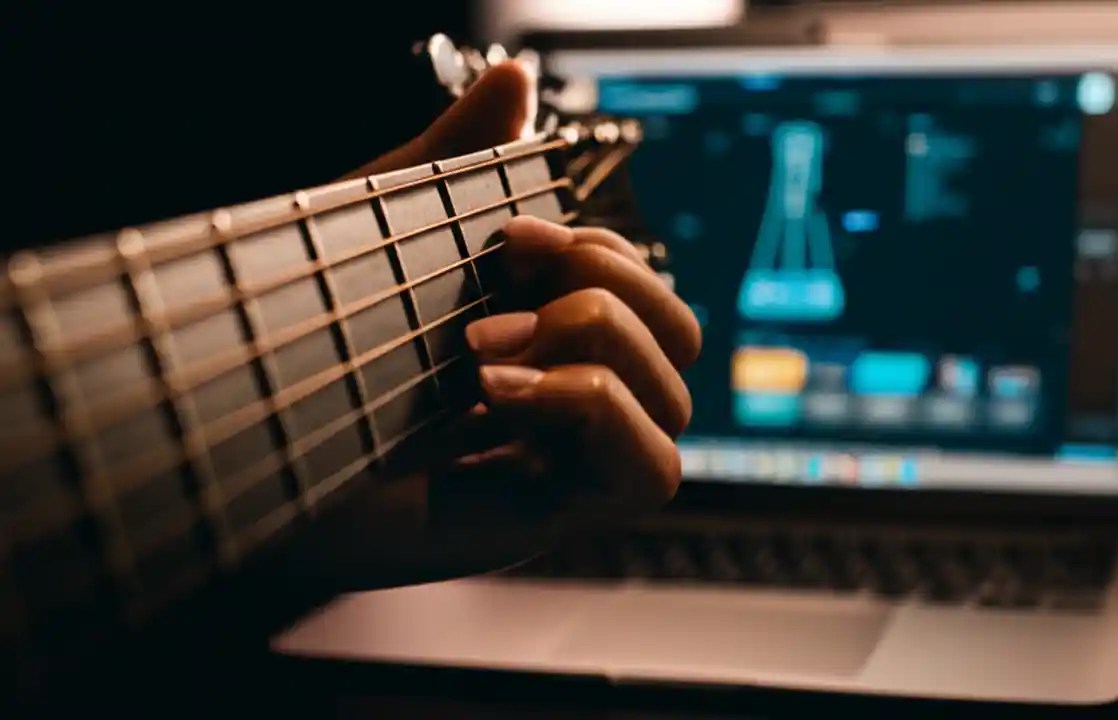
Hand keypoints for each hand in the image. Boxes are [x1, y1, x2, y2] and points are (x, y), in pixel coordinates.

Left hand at [291, 61, 699, 588]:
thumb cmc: (301, 335)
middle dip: (607, 289)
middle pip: (680, 338)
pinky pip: (648, 470)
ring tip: (479, 354)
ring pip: (675, 403)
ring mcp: (562, 470)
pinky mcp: (550, 523)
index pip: (644, 290)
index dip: (598, 248)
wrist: (226, 434)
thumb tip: (517, 76)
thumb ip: (455, 157)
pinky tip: (495, 397)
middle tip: (501, 296)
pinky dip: (590, 410)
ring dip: (593, 347)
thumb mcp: (384, 230)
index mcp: (543, 341)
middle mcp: (565, 408)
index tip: (507, 237)